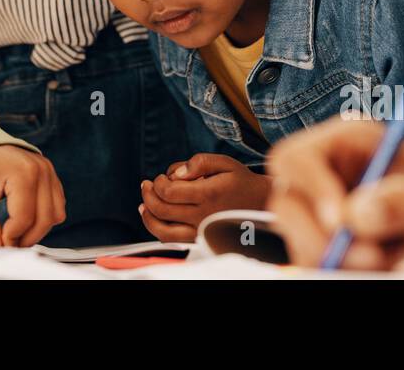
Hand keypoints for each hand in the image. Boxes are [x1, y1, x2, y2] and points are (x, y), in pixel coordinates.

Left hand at [0, 145, 64, 247]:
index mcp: (23, 172)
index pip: (24, 218)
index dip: (11, 237)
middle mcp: (42, 170)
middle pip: (45, 219)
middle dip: (26, 238)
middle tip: (7, 244)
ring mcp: (49, 172)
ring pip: (55, 215)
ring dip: (37, 230)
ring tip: (15, 232)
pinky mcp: (51, 177)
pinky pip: (56, 206)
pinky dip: (43, 218)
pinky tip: (23, 221)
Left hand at [138, 153, 270, 241]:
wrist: (260, 205)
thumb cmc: (240, 181)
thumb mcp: (224, 162)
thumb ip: (199, 162)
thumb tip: (176, 174)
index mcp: (208, 194)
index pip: (169, 192)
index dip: (158, 182)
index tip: (162, 176)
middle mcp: (203, 216)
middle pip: (161, 209)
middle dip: (148, 194)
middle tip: (147, 184)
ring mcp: (200, 230)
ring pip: (163, 230)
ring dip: (148, 215)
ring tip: (144, 203)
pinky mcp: (200, 239)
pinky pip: (172, 240)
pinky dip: (158, 230)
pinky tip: (154, 218)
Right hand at [266, 119, 403, 268]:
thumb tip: (355, 215)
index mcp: (343, 140)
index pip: (298, 158)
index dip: (312, 189)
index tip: (339, 223)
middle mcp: (319, 170)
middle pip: (287, 202)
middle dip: (321, 237)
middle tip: (372, 258)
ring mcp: (312, 205)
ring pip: (295, 236)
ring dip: (333, 257)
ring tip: (386, 258)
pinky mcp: (313, 236)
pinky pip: (307, 257)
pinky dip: (335, 268)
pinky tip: (373, 264)